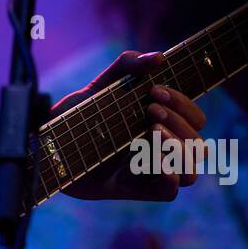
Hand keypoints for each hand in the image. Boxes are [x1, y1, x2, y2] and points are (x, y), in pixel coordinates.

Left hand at [56, 50, 206, 202]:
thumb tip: (158, 57)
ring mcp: (150, 171)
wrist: (49, 144)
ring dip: (178, 148)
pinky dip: (169, 175)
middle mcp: (161, 149)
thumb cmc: (79, 116)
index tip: (157, 90)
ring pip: (190, 170)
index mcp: (161, 124)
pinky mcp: (135, 189)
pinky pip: (169, 191)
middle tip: (151, 109)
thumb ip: (127, 67)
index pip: (195, 118)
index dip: (184, 104)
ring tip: (151, 131)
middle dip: (180, 122)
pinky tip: (153, 159)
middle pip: (198, 144)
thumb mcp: (101, 87)